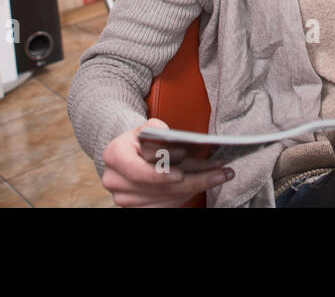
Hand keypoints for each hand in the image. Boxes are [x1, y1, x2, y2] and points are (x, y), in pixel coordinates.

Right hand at [100, 117, 233, 206]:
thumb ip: (161, 132)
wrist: (129, 151)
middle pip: (160, 188)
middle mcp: (115, 180)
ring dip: (196, 187)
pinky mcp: (136, 208)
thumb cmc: (143, 138)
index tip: (181, 175)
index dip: (160, 175)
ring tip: (219, 175)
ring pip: (167, 199)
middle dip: (194, 180)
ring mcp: (125, 197)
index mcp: (114, 155)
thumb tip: (181, 145)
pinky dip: (187, 195)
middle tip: (220, 172)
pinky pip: (166, 206)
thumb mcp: (149, 127)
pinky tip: (204, 183)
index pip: (138, 170)